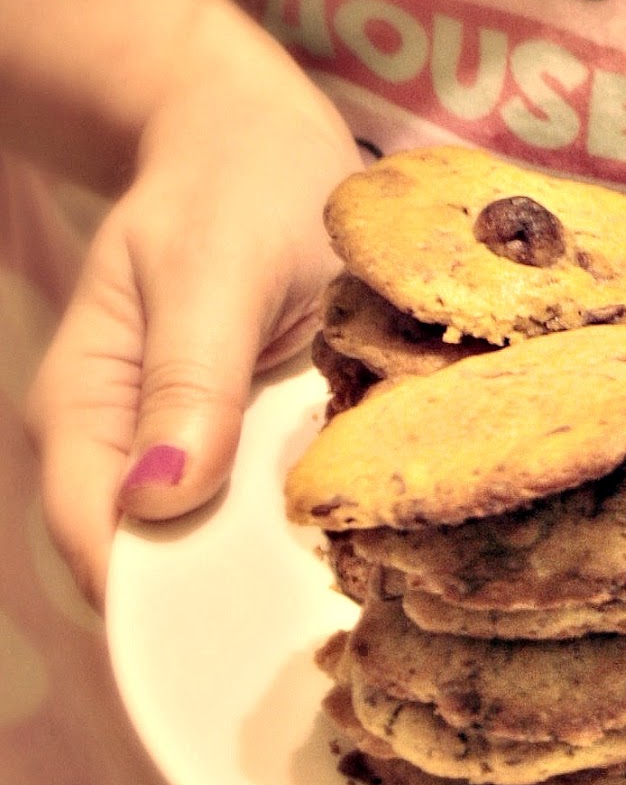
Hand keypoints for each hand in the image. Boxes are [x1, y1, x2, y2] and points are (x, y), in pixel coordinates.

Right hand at [25, 78, 360, 607]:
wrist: (257, 136)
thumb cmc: (230, 182)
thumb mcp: (213, 265)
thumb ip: (192, 376)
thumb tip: (164, 498)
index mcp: (88, 409)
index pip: (99, 543)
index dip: (160, 607)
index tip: (246, 648)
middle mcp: (133, 444)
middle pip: (165, 564)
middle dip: (233, 609)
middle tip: (330, 639)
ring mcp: (196, 447)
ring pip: (224, 545)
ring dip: (282, 574)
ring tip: (366, 606)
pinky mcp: (253, 439)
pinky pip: (275, 506)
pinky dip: (316, 526)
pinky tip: (378, 543)